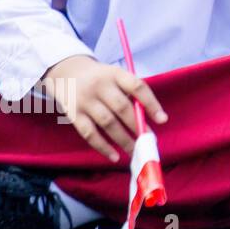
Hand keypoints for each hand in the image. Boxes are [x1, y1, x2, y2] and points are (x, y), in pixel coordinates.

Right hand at [40, 55, 167, 161]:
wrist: (67, 72)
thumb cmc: (101, 78)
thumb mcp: (115, 76)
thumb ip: (130, 92)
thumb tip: (149, 119)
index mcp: (116, 74)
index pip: (137, 87)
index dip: (151, 103)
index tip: (162, 119)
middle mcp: (100, 85)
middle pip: (122, 107)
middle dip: (138, 126)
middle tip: (148, 141)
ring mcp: (85, 100)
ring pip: (107, 123)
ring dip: (124, 140)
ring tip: (136, 151)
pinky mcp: (73, 114)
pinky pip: (89, 133)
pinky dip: (103, 147)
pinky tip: (114, 156)